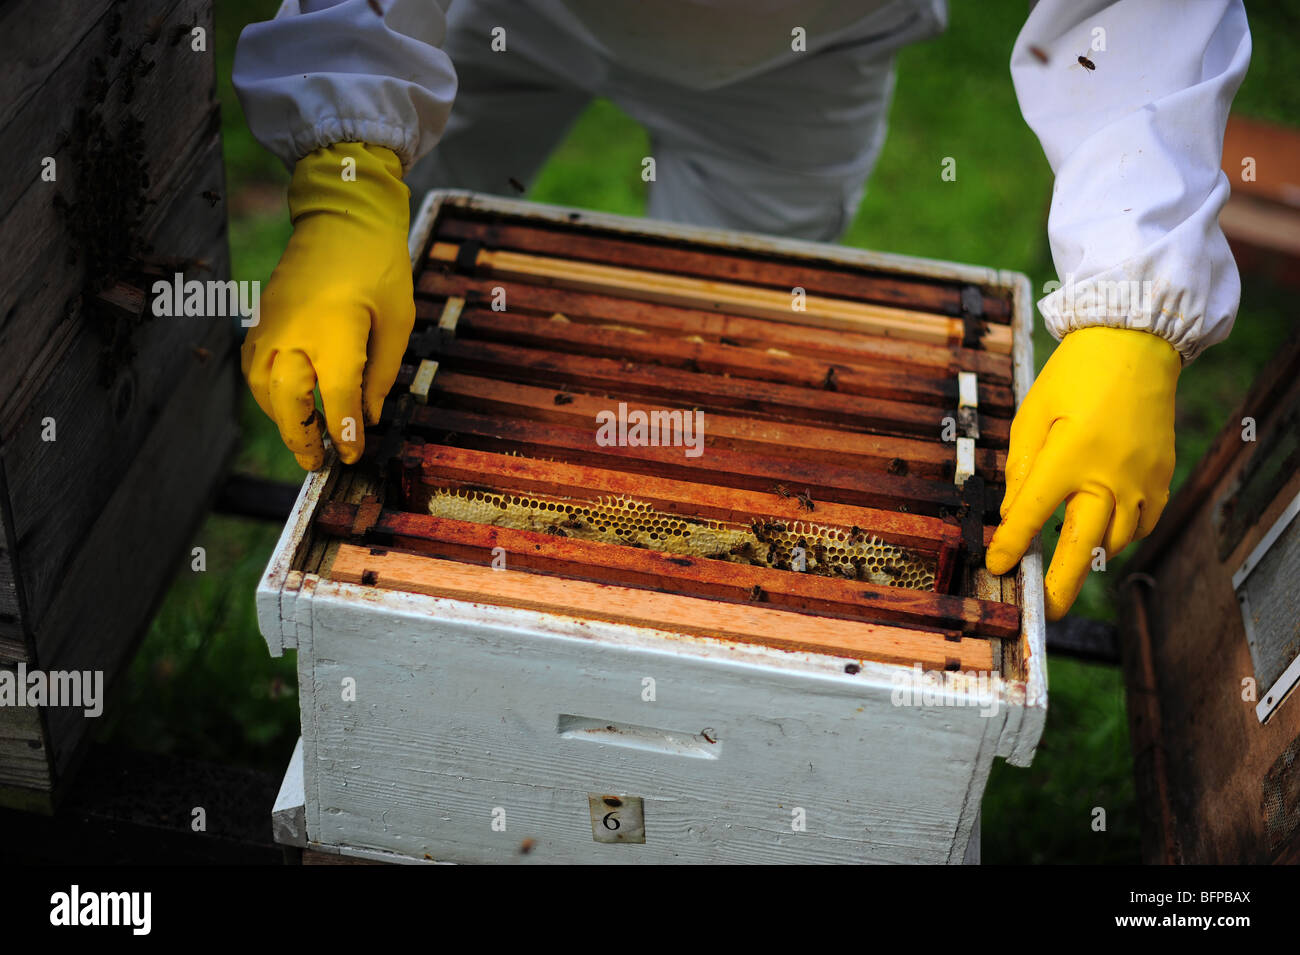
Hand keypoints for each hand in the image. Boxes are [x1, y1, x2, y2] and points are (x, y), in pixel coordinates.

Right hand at [242, 142, 412, 469]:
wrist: (344, 214)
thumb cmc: (379, 264)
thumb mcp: (398, 321)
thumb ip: (382, 373)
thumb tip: (369, 416)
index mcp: (335, 331)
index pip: (336, 398)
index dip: (344, 433)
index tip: (352, 456)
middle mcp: (295, 331)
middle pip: (287, 401)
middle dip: (301, 437)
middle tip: (319, 462)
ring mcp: (272, 323)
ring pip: (262, 387)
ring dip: (280, 418)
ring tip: (305, 437)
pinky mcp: (262, 316)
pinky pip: (253, 365)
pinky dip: (265, 392)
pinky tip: (284, 404)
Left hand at [986, 326, 1180, 619]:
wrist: (1136, 344)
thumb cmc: (1075, 376)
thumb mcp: (1033, 416)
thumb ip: (1021, 468)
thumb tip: (1014, 513)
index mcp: (1070, 456)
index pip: (1033, 514)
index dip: (1012, 545)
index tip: (998, 566)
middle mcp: (1110, 475)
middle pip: (1083, 546)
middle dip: (1063, 585)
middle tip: (1047, 611)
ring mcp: (1142, 480)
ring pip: (1115, 540)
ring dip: (1089, 554)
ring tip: (1067, 561)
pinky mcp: (1162, 477)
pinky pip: (1142, 524)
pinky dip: (1121, 534)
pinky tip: (1102, 528)